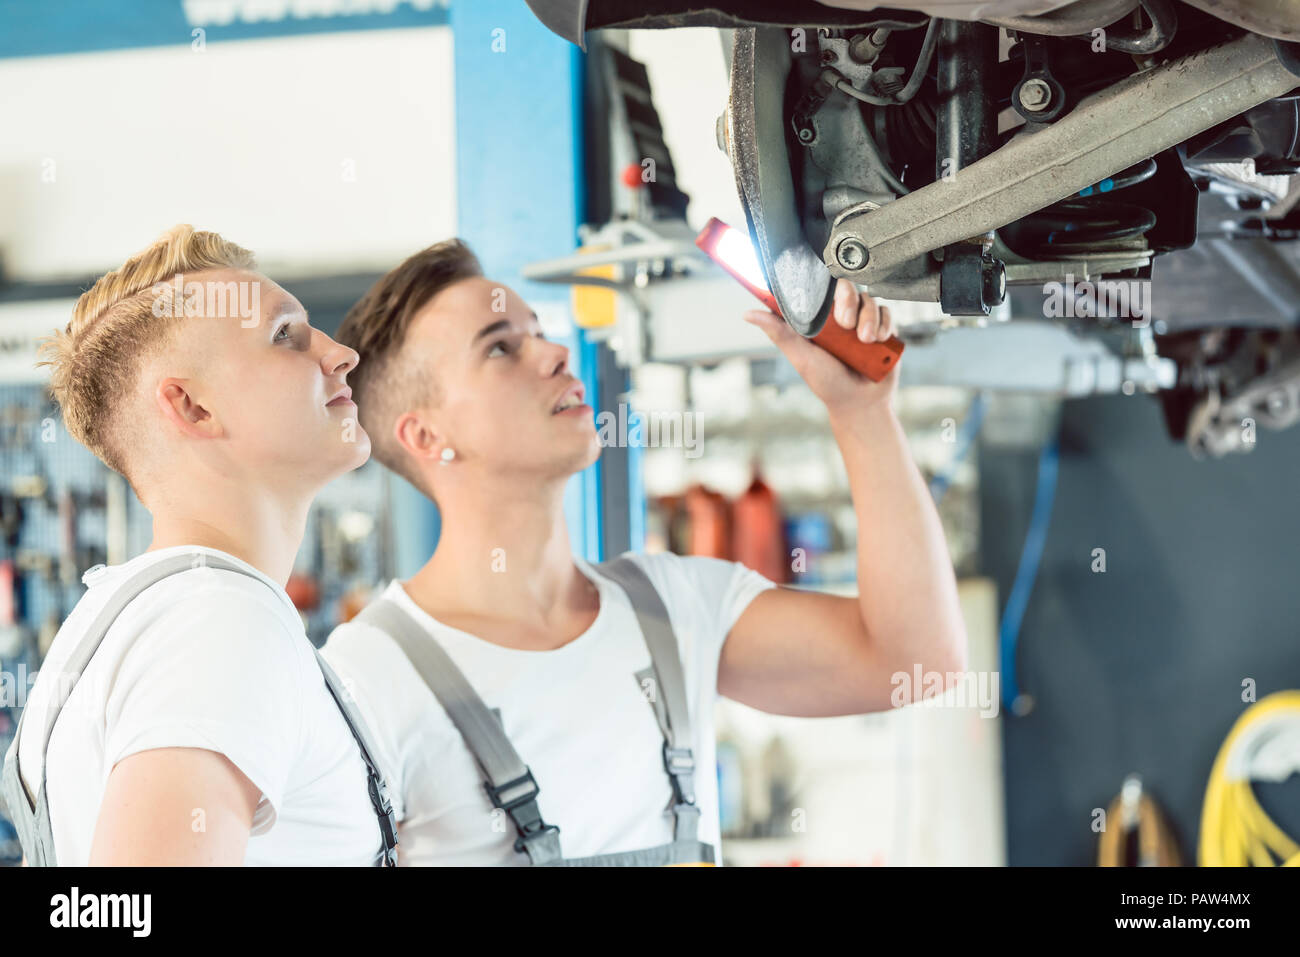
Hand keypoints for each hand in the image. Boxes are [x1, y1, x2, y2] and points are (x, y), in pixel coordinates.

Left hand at [743, 279, 898, 416]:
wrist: (860, 403)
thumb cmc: (827, 383)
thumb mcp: (800, 357)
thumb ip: (779, 333)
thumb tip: (749, 314)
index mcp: (819, 320)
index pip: (821, 290)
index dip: (824, 289)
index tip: (826, 304)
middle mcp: (840, 317)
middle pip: (847, 287)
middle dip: (849, 302)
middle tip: (845, 325)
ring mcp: (862, 321)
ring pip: (868, 299)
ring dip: (868, 317)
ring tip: (865, 340)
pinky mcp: (882, 328)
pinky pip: (886, 312)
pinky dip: (883, 323)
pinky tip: (878, 340)